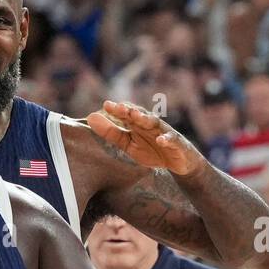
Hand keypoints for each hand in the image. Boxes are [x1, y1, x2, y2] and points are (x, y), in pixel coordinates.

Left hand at [86, 100, 206, 176]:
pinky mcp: (176, 143)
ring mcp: (164, 132)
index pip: (127, 115)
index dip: (117, 110)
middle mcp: (151, 125)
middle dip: (130, 111)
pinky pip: (171, 140)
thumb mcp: (129, 144)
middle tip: (119, 107)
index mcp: (138, 125)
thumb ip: (112, 133)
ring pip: (155, 123)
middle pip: (140, 115)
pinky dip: (166, 139)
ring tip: (136, 116)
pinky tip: (160, 140)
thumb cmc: (152, 151)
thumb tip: (90, 118)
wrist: (179, 163)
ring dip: (145, 119)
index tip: (106, 105)